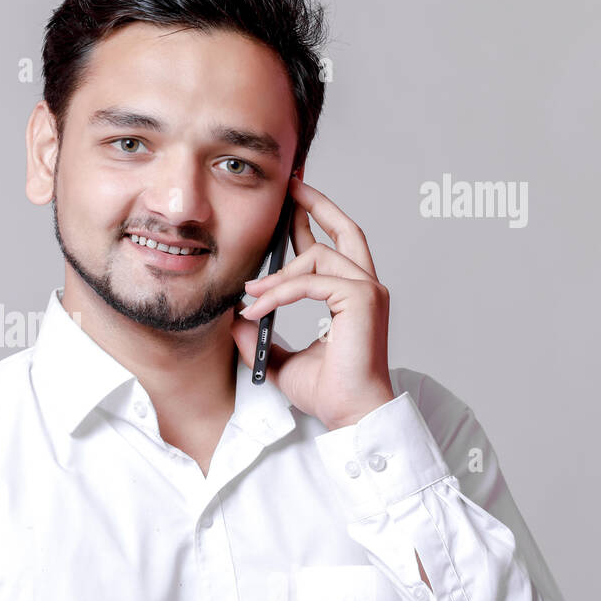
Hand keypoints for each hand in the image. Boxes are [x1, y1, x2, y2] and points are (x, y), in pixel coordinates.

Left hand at [231, 176, 394, 430]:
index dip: (312, 221)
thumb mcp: (281, 358)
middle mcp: (365, 287)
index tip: (291, 204)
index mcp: (352, 296)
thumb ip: (261, 335)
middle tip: (290, 186)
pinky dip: (279, 293)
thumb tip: (234, 317)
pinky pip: (310, 282)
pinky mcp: (361, 299)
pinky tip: (258, 309)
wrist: (349, 413)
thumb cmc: (328, 390)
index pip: (333, 247)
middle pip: (344, 229)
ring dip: (277, 275)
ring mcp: (367, 291)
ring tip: (251, 296)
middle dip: (315, 204)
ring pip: (317, 256)